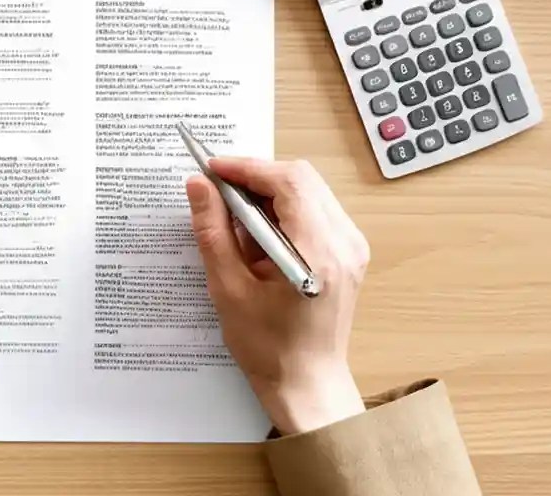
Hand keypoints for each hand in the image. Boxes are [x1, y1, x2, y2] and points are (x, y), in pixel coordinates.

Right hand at [185, 158, 368, 434]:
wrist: (307, 382)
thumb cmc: (267, 346)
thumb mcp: (228, 288)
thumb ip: (213, 231)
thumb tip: (198, 186)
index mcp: (318, 253)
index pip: (288, 183)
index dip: (247, 168)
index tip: (212, 170)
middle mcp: (344, 242)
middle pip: (302, 178)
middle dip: (256, 175)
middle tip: (218, 188)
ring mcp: (352, 246)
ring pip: (309, 190)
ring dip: (269, 190)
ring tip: (235, 211)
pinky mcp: (349, 251)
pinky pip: (316, 209)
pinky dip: (284, 207)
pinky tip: (258, 228)